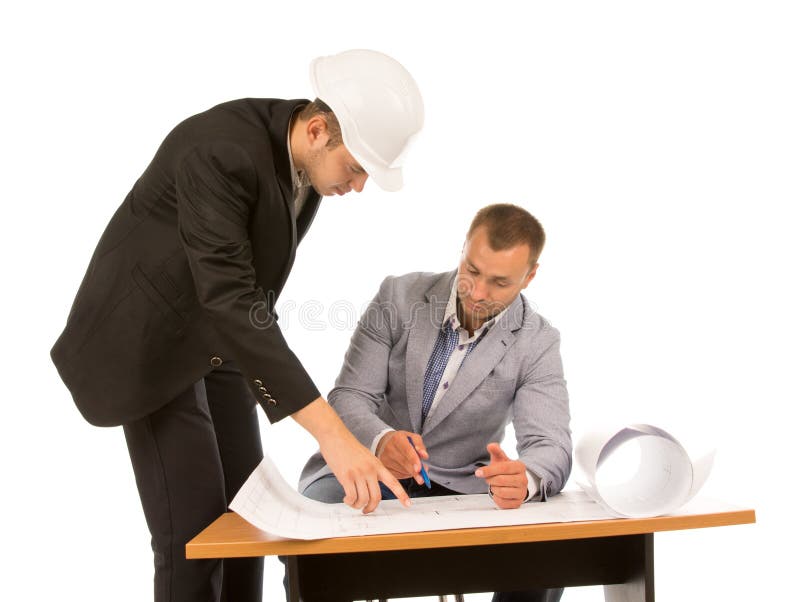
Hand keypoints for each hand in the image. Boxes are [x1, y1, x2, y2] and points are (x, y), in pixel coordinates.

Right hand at [292, 397, 410, 512]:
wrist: (335, 437)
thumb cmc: (349, 448)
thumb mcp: (367, 457)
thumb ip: (372, 471)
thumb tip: (372, 488)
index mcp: (377, 465)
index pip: (393, 482)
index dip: (401, 495)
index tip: (408, 504)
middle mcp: (370, 470)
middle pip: (376, 497)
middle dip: (371, 508)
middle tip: (366, 510)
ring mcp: (358, 474)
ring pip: (363, 499)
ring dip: (358, 505)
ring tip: (353, 502)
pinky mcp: (346, 477)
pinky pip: (351, 497)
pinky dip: (349, 502)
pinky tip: (346, 498)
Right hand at [376, 430, 428, 484]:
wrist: (384, 443)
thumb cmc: (401, 441)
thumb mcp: (412, 437)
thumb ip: (420, 445)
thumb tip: (425, 456)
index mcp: (397, 438)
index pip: (407, 450)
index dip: (414, 460)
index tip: (419, 468)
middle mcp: (389, 449)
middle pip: (404, 463)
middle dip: (414, 472)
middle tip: (422, 478)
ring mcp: (385, 459)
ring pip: (402, 470)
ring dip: (411, 472)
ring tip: (414, 467)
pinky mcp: (383, 468)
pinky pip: (398, 475)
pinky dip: (405, 474)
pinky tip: (405, 468)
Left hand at [474, 442, 527, 509]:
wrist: (515, 483)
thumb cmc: (505, 470)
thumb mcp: (501, 460)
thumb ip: (496, 451)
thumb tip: (491, 445)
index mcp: (520, 466)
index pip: (503, 468)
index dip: (489, 470)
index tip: (478, 472)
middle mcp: (524, 479)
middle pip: (500, 480)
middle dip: (490, 479)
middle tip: (489, 478)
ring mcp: (522, 492)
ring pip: (501, 492)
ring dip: (493, 488)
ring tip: (495, 485)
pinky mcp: (518, 503)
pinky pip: (502, 502)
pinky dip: (496, 498)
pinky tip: (498, 493)